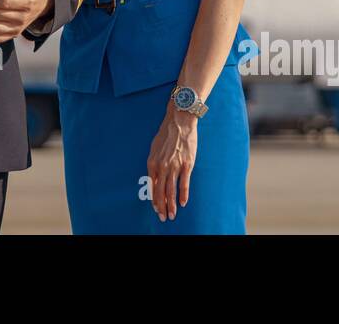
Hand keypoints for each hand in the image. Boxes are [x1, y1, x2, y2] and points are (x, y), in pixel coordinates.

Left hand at [148, 106, 198, 221]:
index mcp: (152, 163)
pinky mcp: (186, 164)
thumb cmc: (166, 135)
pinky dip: (183, 194)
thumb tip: (154, 178)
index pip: (152, 186)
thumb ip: (154, 164)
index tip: (156, 209)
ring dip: (171, 205)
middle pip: (160, 191)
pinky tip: (183, 203)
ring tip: (172, 215)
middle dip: (162, 207)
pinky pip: (184, 183)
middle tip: (163, 218)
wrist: (179, 122)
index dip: (154, 199)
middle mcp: (162, 167)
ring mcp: (174, 166)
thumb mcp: (154, 149)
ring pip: (171, 190)